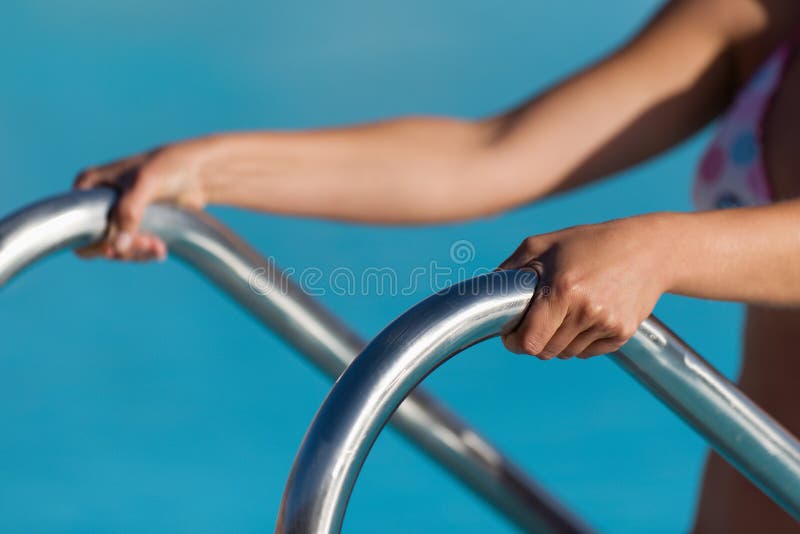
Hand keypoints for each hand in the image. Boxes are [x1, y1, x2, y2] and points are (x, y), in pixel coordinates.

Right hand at [73, 141, 207, 260]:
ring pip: (115, 247)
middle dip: (121, 249)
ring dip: (137, 252)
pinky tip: (160, 250)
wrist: (197, 171)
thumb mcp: (145, 184)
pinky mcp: (136, 225)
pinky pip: (132, 248)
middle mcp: (98, 201)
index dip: (94, 241)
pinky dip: (145, 252)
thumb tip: (117, 247)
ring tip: (160, 247)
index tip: (117, 248)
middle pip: (95, 240)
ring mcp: (117, 214)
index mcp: (89, 185)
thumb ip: (129, 212)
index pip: (76, 223)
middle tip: (150, 244)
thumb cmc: (169, 167)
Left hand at [498, 214, 673, 359]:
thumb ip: (511, 268)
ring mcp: (607, 324)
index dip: (514, 342)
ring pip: (566, 353)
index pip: (529, 341)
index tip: (510, 334)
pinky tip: (586, 315)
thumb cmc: (589, 242)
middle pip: (545, 351)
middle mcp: (586, 310)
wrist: (648, 249)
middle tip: (535, 321)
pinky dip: (581, 340)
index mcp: (563, 289)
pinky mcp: (623, 333)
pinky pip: (588, 352)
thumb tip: (484, 290)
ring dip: (557, 340)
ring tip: (564, 312)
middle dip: (534, 340)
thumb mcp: (544, 244)